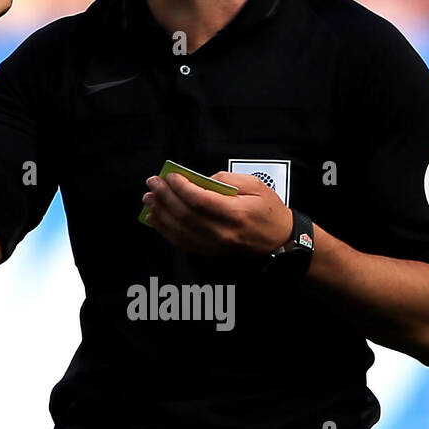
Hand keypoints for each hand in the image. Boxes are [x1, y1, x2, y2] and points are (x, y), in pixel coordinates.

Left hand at [141, 170, 293, 256]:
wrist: (279, 240)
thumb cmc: (268, 209)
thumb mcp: (255, 185)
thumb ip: (227, 180)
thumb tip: (199, 180)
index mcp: (236, 213)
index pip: (201, 201)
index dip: (182, 188)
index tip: (170, 176)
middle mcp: (223, 232)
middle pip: (186, 215)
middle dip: (165, 197)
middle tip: (152, 183)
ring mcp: (215, 246)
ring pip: (180, 231)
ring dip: (161, 214)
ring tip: (149, 199)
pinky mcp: (210, 253)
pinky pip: (182, 243)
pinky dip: (166, 231)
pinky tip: (155, 219)